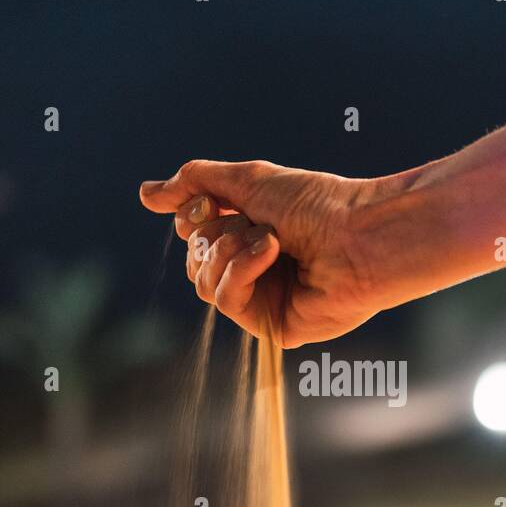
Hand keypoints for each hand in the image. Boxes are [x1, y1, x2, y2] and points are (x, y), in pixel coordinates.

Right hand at [140, 159, 412, 346]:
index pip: (194, 233)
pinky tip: (270, 251)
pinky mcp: (273, 325)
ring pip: (204, 280)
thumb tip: (145, 193)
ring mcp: (265, 299)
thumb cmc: (317, 204)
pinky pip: (225, 299)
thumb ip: (196, 182)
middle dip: (214, 233)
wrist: (359, 233)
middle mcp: (258, 269)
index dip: (193, 215)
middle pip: (195, 258)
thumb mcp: (248, 181)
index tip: (206, 201)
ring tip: (269, 237)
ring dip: (229, 250)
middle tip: (250, 220)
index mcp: (254, 236)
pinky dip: (240, 269)